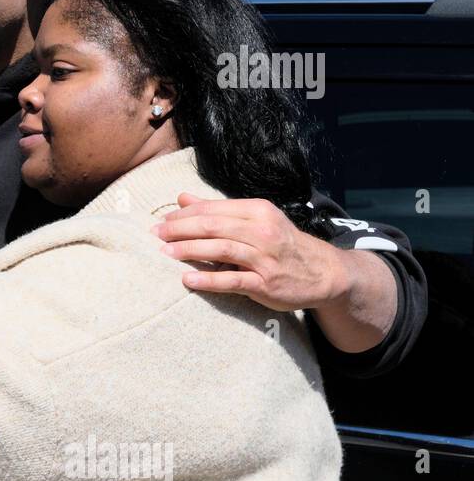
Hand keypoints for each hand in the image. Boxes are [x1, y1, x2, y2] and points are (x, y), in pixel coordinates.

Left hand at [152, 192, 345, 311]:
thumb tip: (182, 198)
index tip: (162, 221)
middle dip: (180, 229)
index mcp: (258, 211)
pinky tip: (187, 279)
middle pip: (213, 226)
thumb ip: (218, 210)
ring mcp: (265, 258)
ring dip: (189, 250)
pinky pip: (232, 280)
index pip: (213, 209)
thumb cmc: (281, 244)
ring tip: (165, 252)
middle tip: (155, 234)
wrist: (324, 272)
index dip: (183, 214)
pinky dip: (208, 279)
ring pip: (220, 250)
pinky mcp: (266, 283)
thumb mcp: (256, 219)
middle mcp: (262, 231)